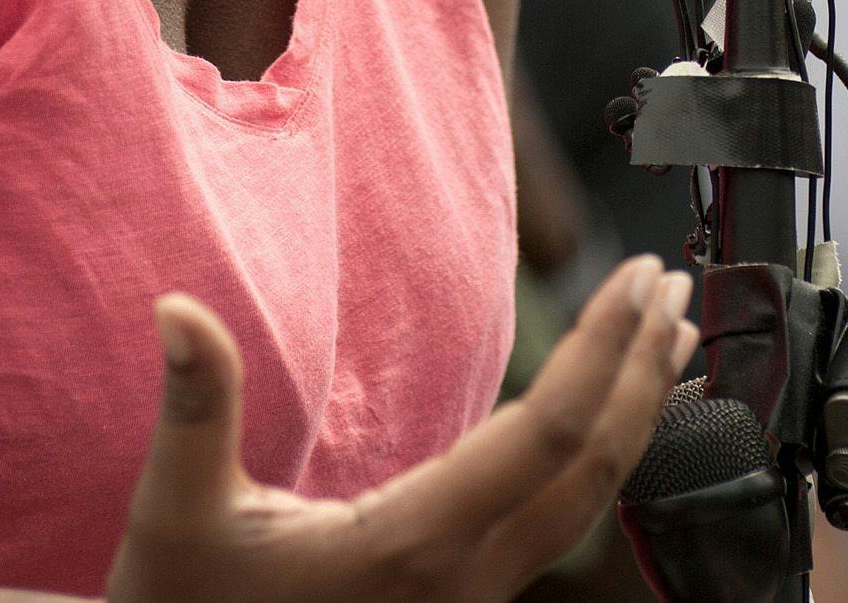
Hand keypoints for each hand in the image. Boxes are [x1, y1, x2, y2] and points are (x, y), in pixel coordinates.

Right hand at [106, 255, 699, 602]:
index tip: (640, 276)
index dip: (605, 347)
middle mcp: (464, 581)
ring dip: (631, 415)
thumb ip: (196, 404)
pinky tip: (597, 420)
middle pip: (592, 469)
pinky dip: (595, 457)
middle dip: (642, 370)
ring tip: (664, 341)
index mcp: (411, 543)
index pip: (545, 432)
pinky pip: (558, 525)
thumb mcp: (176, 512)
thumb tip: (174, 307)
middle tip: (672, 285)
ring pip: (586, 506)